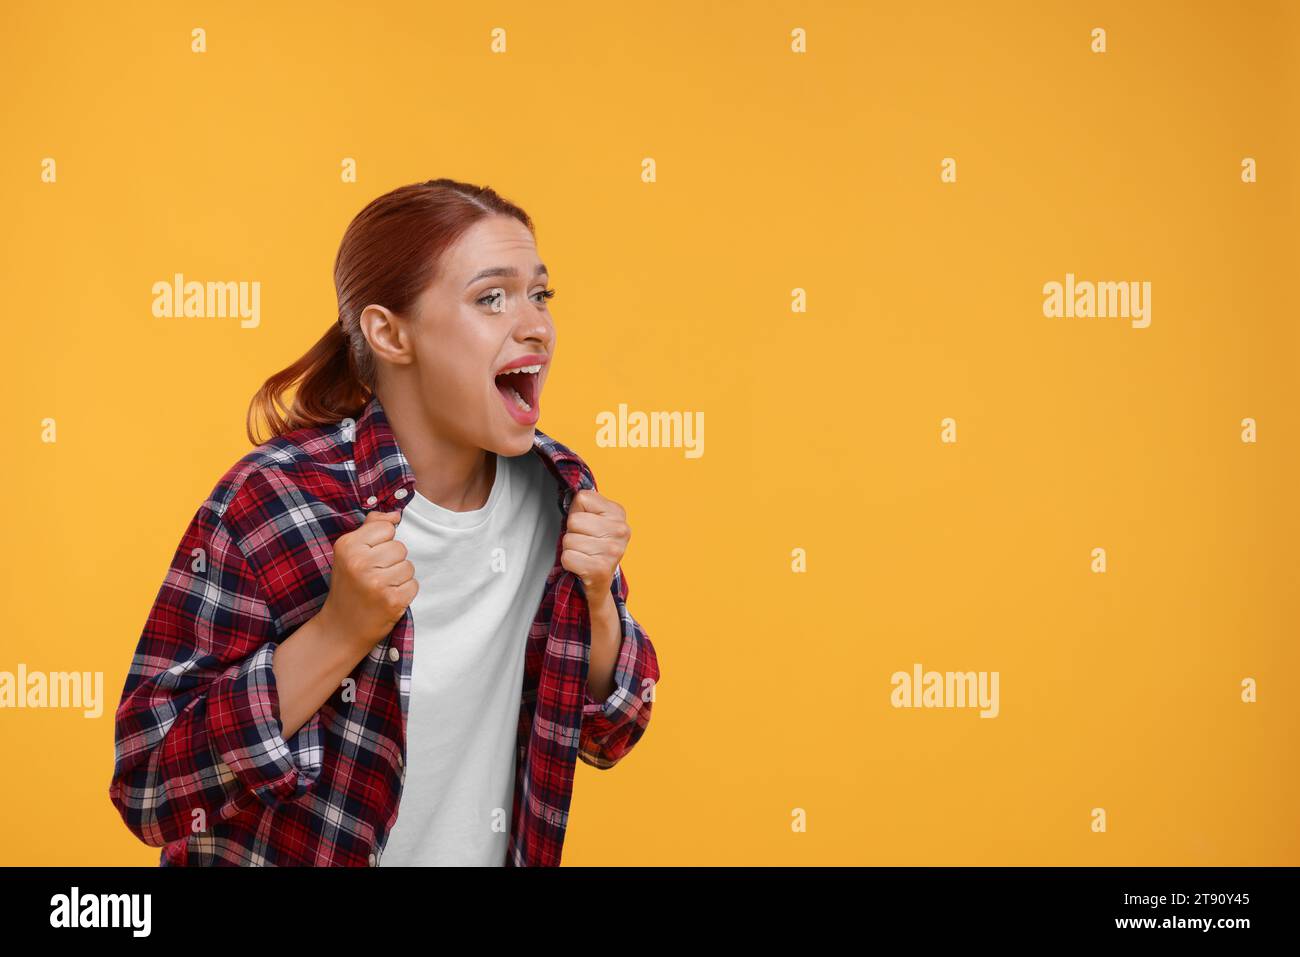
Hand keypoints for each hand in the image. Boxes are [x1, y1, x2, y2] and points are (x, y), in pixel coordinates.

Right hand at [319, 510, 416, 650]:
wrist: (341, 628)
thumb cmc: (348, 586)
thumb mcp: (349, 552)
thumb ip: (371, 527)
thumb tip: (396, 515)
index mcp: (348, 546)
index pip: (387, 528)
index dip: (382, 542)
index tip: (369, 557)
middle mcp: (360, 563)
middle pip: (400, 547)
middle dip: (392, 561)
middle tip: (374, 576)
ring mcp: (376, 583)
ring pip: (409, 566)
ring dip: (399, 578)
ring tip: (381, 588)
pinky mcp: (392, 601)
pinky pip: (414, 585)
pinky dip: (405, 593)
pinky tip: (387, 598)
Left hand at [560, 490, 629, 596]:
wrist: (600, 583)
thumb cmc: (593, 548)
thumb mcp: (594, 520)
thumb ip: (585, 504)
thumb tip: (572, 491)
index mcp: (618, 512)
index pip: (582, 498)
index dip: (576, 512)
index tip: (586, 525)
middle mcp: (621, 530)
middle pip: (574, 520)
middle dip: (572, 533)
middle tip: (583, 543)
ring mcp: (613, 550)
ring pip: (568, 540)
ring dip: (570, 550)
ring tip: (583, 555)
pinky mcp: (601, 569)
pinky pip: (567, 557)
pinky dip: (569, 563)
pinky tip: (581, 566)